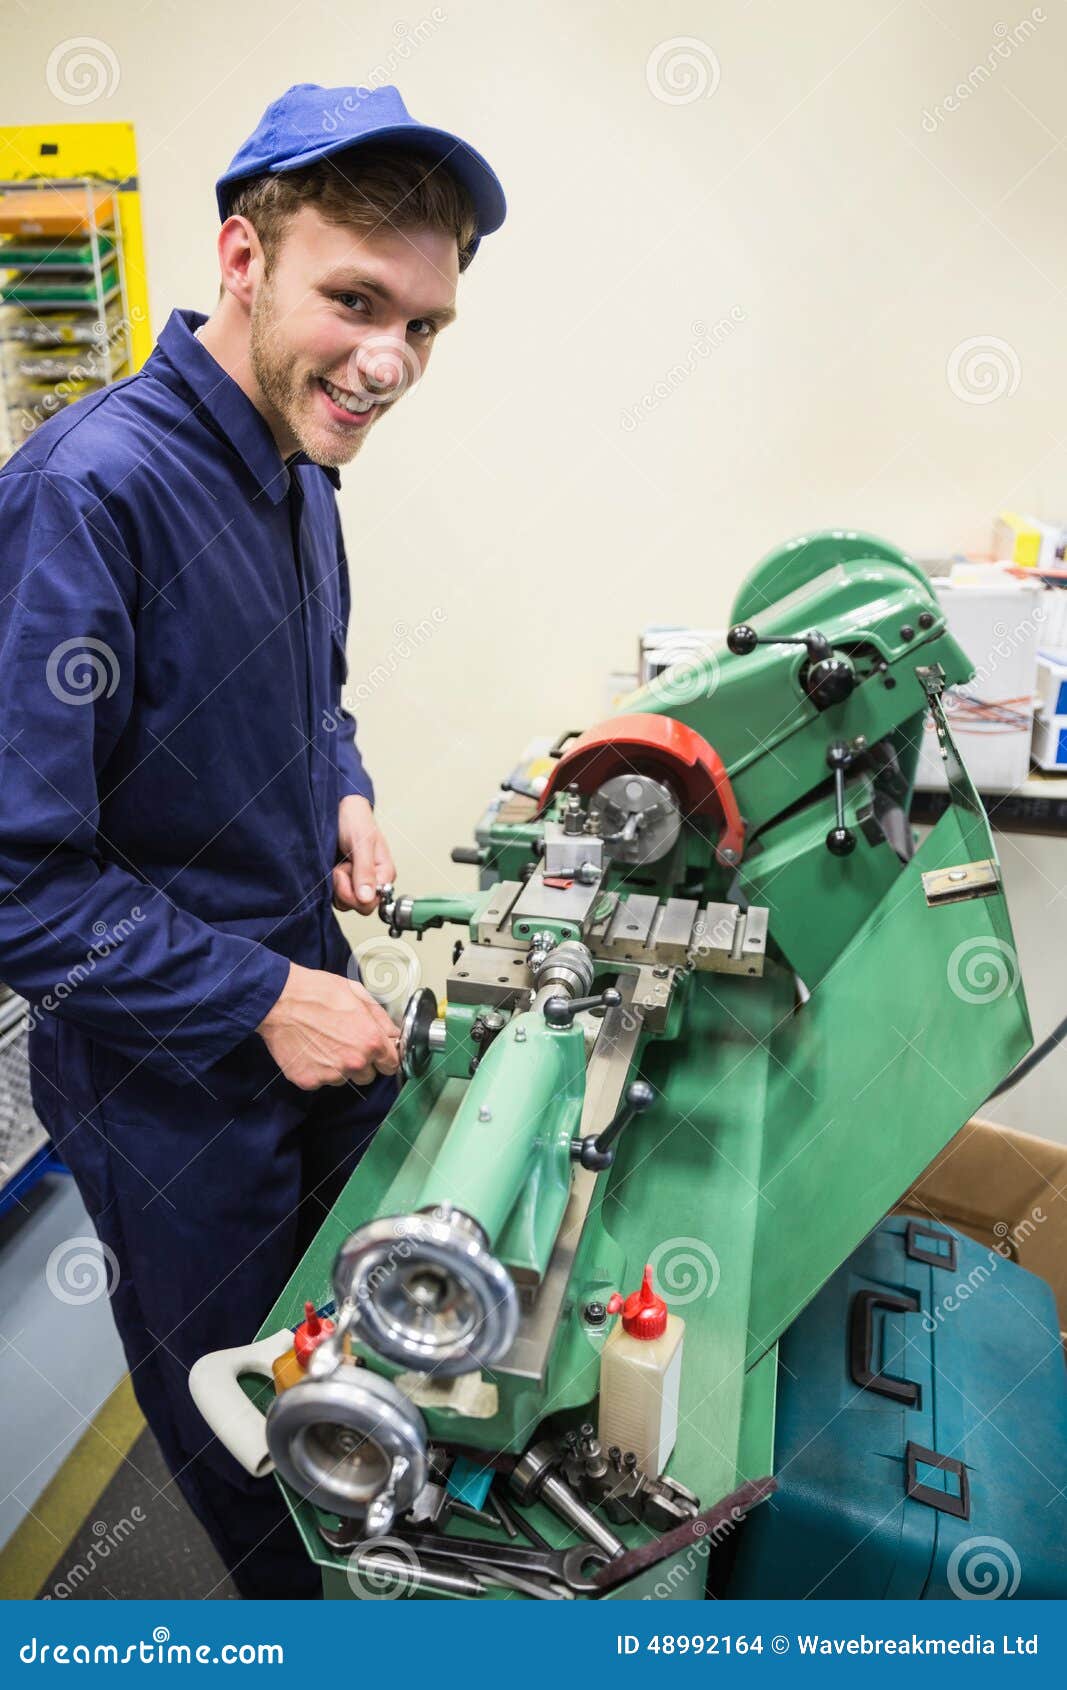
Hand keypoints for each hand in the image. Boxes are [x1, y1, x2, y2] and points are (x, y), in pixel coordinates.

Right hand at [256, 961, 399, 1088]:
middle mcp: (353, 1062)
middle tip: (343, 1041)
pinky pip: (320, 1080)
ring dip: (337, 1066)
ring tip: (322, 1042)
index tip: (377, 1053)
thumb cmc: (316, 992)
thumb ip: (381, 1019)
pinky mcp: (309, 1080)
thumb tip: (393, 1034)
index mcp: (371, 1041)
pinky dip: (316, 1069)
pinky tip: (308, 1049)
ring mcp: (331, 1074)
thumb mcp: (358, 994)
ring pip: (343, 1079)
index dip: (384, 1057)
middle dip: (360, 1062)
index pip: (391, 1065)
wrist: (279, 1000)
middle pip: (368, 1076)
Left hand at [333, 795, 396, 915]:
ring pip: (345, 903)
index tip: (348, 872)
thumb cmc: (354, 819)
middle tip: (341, 866)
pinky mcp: (341, 883)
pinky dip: (329, 884)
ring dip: (336, 884)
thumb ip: (365, 872)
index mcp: (384, 873)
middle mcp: (372, 881)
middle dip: (344, 888)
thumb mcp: (361, 843)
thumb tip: (368, 898)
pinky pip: (334, 896)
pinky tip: (331, 867)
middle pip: (359, 905)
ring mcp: (355, 883)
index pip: (374, 902)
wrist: (335, 808)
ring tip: (337, 864)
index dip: (357, 894)